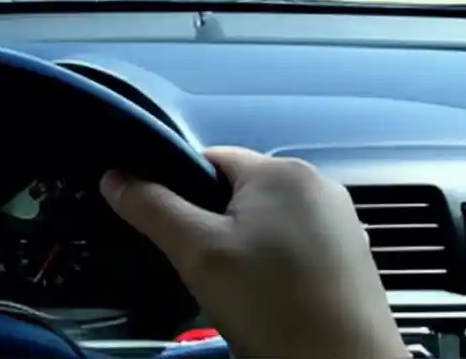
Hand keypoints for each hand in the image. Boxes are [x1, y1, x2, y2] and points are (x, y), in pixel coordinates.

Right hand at [101, 146, 407, 358]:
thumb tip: (115, 178)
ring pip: (264, 221)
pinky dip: (273, 265)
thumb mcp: (197, 253)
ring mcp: (340, 220)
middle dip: (214, 226)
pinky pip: (293, 244)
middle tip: (208, 269)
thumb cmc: (272, 306)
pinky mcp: (350, 254)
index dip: (180, 194)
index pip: (208, 160)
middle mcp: (318, 184)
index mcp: (282, 170)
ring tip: (241, 289)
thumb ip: (152, 207)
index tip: (177, 236)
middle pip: (237, 192)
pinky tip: (270, 297)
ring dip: (243, 248)